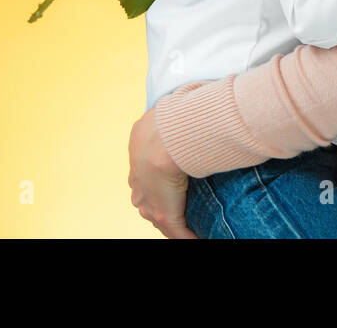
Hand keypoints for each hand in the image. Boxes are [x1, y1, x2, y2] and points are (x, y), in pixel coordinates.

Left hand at [128, 107, 197, 238]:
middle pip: (147, 197)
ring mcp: (147, 197)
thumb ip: (182, 112)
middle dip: (161, 202)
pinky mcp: (162, 213)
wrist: (169, 134)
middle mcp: (137, 176)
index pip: (144, 170)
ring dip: (176, 220)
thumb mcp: (174, 108)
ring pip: (160, 215)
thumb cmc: (178, 115)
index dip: (158, 178)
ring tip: (192, 224)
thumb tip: (199, 100)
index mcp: (138, 147)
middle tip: (181, 205)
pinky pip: (176, 231)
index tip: (171, 180)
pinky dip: (188, 236)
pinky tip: (199, 237)